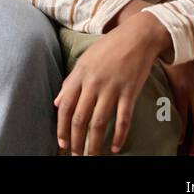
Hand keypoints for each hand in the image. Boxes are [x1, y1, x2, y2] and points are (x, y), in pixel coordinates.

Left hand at [55, 13, 170, 154]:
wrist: (136, 36)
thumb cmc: (108, 48)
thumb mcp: (84, 61)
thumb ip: (70, 82)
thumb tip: (57, 103)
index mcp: (79, 75)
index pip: (65, 106)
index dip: (62, 127)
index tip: (62, 143)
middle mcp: (93, 83)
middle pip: (80, 118)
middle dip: (76, 140)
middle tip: (76, 155)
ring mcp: (112, 88)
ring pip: (99, 122)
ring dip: (94, 143)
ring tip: (93, 156)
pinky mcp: (130, 92)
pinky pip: (123, 119)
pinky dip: (119, 136)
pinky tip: (115, 147)